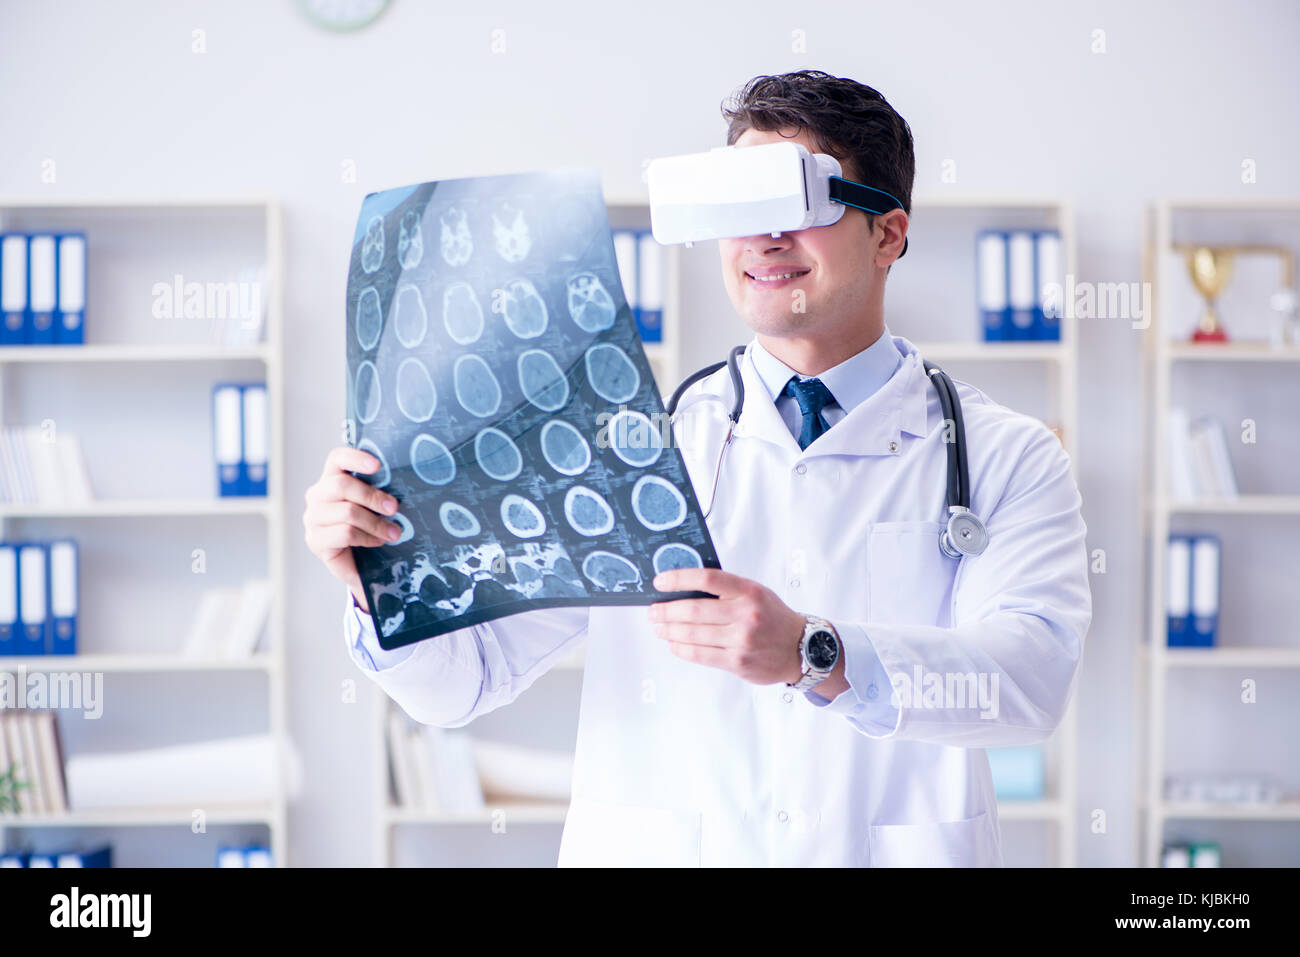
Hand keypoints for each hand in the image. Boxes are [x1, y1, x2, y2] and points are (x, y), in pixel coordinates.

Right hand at [303, 446, 401, 613]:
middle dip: (373, 497)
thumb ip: (378, 492)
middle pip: (341, 485)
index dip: (355, 458)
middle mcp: (317, 495)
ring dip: (376, 523)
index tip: (378, 465)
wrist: (360, 565)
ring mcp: (312, 518)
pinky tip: (377, 542)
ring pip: (347, 512)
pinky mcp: (315, 540)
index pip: (337, 459)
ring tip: (394, 532)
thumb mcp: (373, 507)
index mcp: (331, 479)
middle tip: (394, 508)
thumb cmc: (368, 528)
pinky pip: (346, 533)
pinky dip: (367, 538)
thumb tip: (399, 488)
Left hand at [647, 568, 806, 684]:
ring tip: (659, 627)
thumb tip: (684, 588)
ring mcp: (741, 640)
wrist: (801, 648)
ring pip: (692, 635)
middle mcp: (745, 615)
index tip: (660, 582)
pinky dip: (681, 648)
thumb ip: (725, 590)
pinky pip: (700, 655)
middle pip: (693, 611)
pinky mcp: (737, 662)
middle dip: (666, 611)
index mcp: (748, 591)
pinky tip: (674, 643)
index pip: (707, 579)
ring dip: (669, 630)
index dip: (679, 578)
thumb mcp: (755, 593)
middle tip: (653, 611)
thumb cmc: (773, 617)